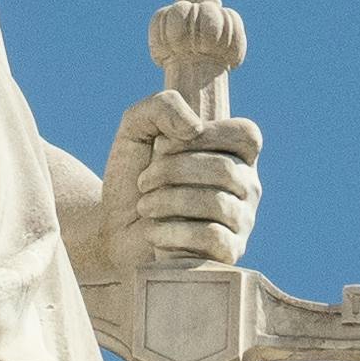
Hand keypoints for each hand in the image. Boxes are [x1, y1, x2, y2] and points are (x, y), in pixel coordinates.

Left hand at [100, 104, 260, 277]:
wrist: (112, 230)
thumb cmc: (132, 178)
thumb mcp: (136, 128)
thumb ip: (162, 106)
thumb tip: (194, 127)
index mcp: (235, 153)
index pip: (246, 134)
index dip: (204, 136)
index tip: (164, 146)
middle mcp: (246, 186)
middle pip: (224, 169)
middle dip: (172, 172)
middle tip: (144, 182)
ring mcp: (242, 221)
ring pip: (217, 204)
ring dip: (167, 201)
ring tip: (145, 206)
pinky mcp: (228, 253)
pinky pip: (212, 237)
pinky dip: (173, 231)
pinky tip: (152, 233)